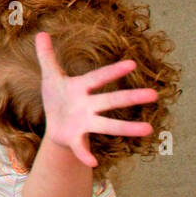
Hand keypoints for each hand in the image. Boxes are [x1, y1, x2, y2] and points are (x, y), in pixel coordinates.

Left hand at [35, 32, 156, 167]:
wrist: (55, 125)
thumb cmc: (57, 98)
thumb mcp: (49, 76)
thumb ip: (47, 56)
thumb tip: (41, 33)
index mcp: (80, 88)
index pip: (98, 77)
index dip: (112, 71)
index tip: (132, 64)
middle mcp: (88, 105)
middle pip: (110, 101)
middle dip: (130, 97)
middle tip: (154, 95)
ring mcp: (84, 123)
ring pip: (107, 125)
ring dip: (126, 128)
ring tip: (149, 129)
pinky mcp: (75, 138)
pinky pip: (81, 147)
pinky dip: (85, 154)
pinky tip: (92, 163)